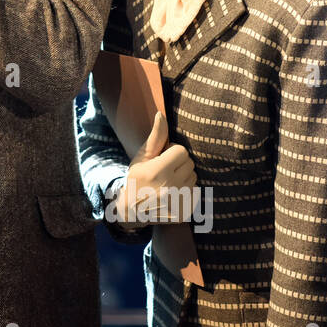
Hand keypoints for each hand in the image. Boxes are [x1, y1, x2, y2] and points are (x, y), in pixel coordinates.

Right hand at [109, 111, 196, 227]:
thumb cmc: (136, 179)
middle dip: (178, 163)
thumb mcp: (142, 157)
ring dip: (183, 176)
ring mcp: (178, 201)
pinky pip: (195, 191)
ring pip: (193, 177)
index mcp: (157, 171)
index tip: (161, 159)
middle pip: (189, 163)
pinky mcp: (185, 212)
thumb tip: (161, 114)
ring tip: (167, 182)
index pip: (181, 151)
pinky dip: (186, 190)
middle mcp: (170, 187)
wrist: (132, 212)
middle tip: (164, 171)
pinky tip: (172, 194)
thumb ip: (155, 137)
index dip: (171, 152)